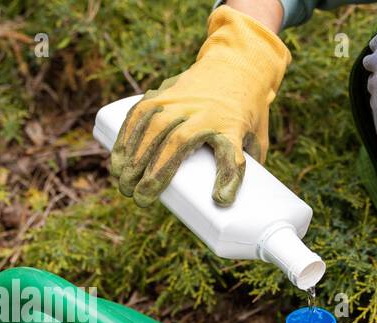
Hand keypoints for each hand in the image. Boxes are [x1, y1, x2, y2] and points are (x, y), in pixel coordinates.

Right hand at [109, 5, 289, 206]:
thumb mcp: (258, 137)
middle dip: (153, 173)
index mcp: (232, 124)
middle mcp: (204, 110)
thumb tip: (223, 205)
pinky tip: (118, 154)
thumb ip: (245, 169)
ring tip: (122, 180)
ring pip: (153, 126)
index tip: (220, 199)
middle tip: (139, 198)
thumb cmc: (247, 112)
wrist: (238, 64)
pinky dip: (126, 134)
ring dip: (133, 155)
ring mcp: (182, 99)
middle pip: (177, 142)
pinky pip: (140, 112)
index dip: (228, 177)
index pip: (231, 152)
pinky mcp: (164, 92)